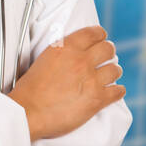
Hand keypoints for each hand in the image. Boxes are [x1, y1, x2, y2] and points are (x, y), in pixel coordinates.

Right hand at [7, 25, 124, 140]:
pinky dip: (118, 91)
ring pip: (115, 70)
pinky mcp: (97, 99)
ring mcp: (91, 79)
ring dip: (113, 73)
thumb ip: (62, 52)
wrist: (28, 112)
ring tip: (109, 76)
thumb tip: (72, 52)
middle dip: (108, 53)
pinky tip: (115, 91)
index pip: (93, 33)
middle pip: (108, 49)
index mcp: (66, 47)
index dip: (100, 35)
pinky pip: (118, 91)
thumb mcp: (44, 59)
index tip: (101, 39)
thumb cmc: (30, 90)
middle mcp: (81, 60)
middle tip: (106, 59)